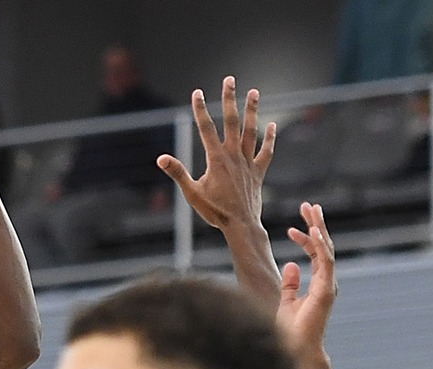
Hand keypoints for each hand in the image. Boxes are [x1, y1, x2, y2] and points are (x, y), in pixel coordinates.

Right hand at [157, 76, 275, 231]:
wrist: (240, 225)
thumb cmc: (214, 211)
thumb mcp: (192, 193)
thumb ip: (178, 173)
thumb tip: (161, 158)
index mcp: (216, 159)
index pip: (206, 128)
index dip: (200, 109)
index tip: (197, 92)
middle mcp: (234, 156)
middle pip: (231, 121)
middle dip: (229, 99)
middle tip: (229, 80)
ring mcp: (248, 162)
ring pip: (251, 131)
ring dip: (252, 111)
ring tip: (254, 92)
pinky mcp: (258, 172)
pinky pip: (265, 152)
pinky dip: (269, 139)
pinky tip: (271, 125)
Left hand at [275, 202, 336, 360]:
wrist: (295, 348)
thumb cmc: (291, 329)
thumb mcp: (287, 300)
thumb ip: (291, 283)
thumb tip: (291, 263)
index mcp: (319, 283)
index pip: (316, 254)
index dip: (306, 238)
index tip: (292, 227)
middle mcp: (327, 281)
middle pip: (323, 247)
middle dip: (316, 225)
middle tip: (308, 205)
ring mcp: (328, 285)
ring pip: (326, 250)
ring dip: (318, 229)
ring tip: (310, 210)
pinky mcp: (326, 290)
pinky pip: (325, 262)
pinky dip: (320, 245)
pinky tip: (313, 230)